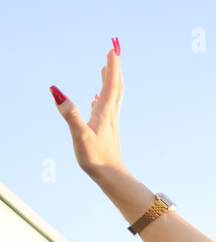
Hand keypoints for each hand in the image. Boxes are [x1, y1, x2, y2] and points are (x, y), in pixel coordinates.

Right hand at [52, 42, 128, 184]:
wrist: (111, 177)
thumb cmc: (96, 158)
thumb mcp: (80, 136)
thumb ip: (70, 114)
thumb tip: (57, 93)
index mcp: (105, 113)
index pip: (111, 84)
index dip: (112, 66)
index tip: (113, 49)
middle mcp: (111, 115)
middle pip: (116, 87)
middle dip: (115, 68)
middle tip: (114, 51)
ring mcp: (110, 122)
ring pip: (113, 96)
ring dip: (111, 80)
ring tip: (108, 67)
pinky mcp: (106, 130)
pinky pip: (107, 108)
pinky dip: (104, 97)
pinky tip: (98, 98)